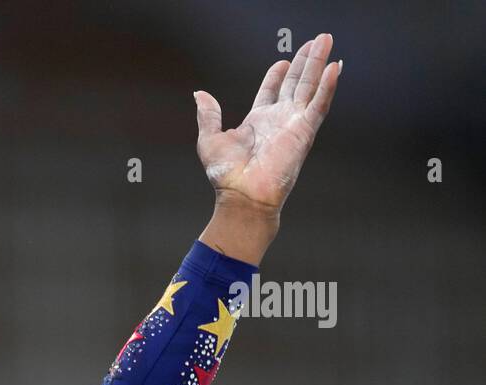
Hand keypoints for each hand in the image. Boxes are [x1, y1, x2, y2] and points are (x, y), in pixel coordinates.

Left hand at [195, 33, 340, 214]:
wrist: (242, 194)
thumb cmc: (226, 176)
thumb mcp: (210, 139)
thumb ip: (208, 115)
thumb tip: (200, 95)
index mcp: (258, 121)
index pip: (272, 90)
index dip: (278, 75)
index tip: (283, 61)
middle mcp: (278, 120)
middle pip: (296, 83)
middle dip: (306, 61)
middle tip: (316, 41)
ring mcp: (294, 124)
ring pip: (311, 87)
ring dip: (319, 64)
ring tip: (326, 42)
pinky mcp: (305, 131)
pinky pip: (319, 105)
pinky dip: (327, 86)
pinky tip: (334, 68)